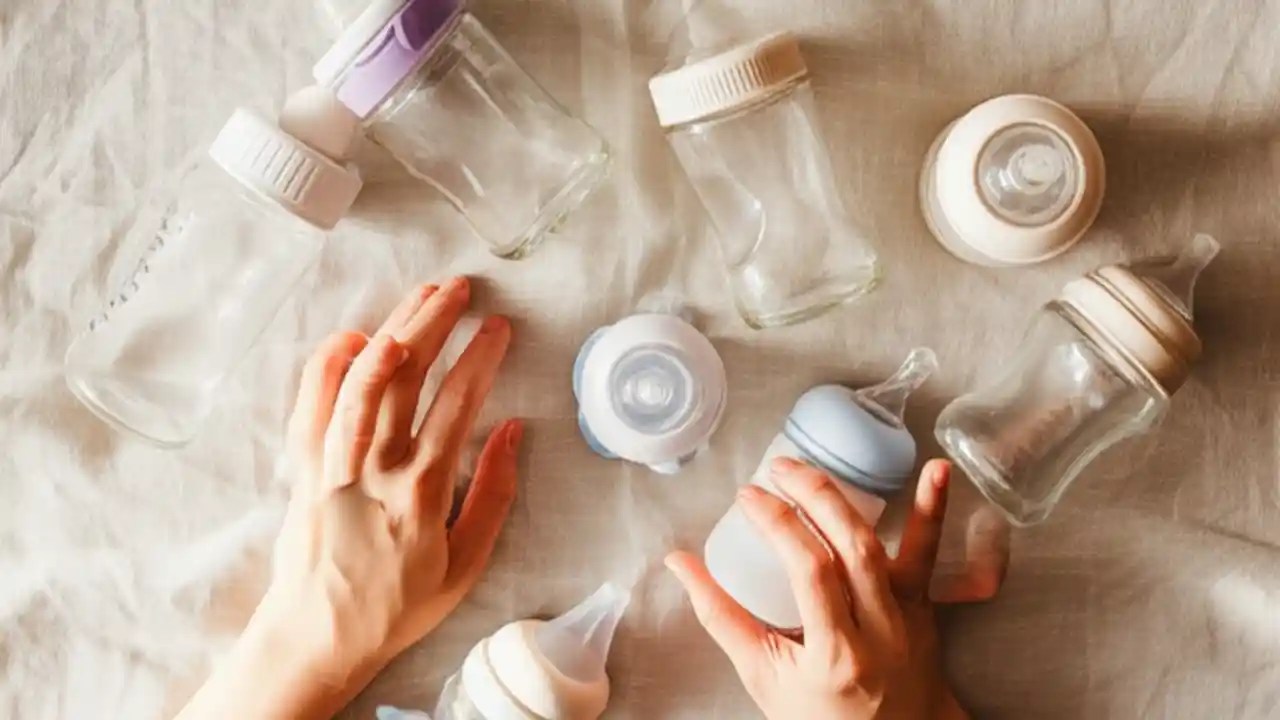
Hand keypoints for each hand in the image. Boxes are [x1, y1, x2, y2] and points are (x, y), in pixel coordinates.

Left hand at [176, 277, 519, 719]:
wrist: (318, 634)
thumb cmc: (398, 604)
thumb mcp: (466, 564)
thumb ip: (492, 494)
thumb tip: (511, 430)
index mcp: (421, 490)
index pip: (457, 402)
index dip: (481, 356)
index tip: (499, 327)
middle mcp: (373, 467)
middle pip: (406, 374)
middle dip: (436, 321)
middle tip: (460, 289)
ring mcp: (331, 462)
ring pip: (362, 377)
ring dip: (393, 327)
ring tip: (420, 295)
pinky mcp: (301, 465)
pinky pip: (311, 402)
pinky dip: (328, 362)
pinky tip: (352, 333)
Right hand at [667, 458, 1005, 719]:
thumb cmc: (824, 713)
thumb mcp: (763, 675)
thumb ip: (721, 617)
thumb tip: (680, 562)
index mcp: (834, 654)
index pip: (810, 572)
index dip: (778, 525)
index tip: (749, 498)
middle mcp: (878, 633)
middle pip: (848, 550)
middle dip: (810, 498)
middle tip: (777, 470)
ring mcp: (907, 617)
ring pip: (882, 546)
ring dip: (848, 497)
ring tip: (813, 466)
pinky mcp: (924, 604)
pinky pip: (929, 553)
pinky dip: (933, 510)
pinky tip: (937, 471)